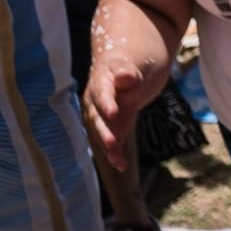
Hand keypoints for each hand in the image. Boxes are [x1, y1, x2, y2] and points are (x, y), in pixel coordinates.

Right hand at [84, 52, 160, 167]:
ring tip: (115, 158)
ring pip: (101, 132)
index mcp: (102, 83)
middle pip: (97, 117)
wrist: (129, 72)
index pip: (102, 93)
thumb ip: (129, 73)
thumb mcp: (135, 65)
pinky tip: (122, 166)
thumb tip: (124, 76)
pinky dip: (115, 154)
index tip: (113, 113)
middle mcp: (96, 102)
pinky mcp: (111, 128)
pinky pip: (111, 142)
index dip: (107, 104)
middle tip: (112, 142)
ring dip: (108, 145)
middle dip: (104, 131)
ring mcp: (102, 117)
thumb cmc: (132, 65)